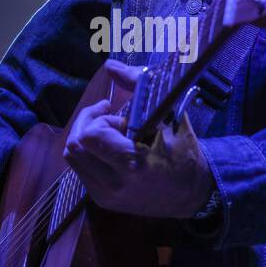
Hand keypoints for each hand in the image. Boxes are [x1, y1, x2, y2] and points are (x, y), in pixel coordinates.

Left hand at [63, 59, 215, 218]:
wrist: (193, 193)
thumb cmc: (183, 151)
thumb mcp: (168, 115)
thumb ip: (138, 86)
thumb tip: (109, 65)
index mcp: (133, 164)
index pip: (90, 136)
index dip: (100, 120)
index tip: (118, 117)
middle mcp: (114, 183)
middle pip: (74, 145)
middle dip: (88, 125)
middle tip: (109, 119)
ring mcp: (106, 195)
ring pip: (72, 157)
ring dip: (86, 139)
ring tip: (109, 135)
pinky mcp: (102, 200)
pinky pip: (80, 169)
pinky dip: (90, 154)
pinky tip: (109, 150)